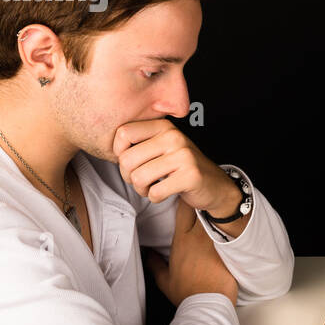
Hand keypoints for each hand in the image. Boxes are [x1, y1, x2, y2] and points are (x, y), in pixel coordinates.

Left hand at [113, 119, 238, 215]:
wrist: (214, 184)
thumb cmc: (182, 167)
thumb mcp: (162, 146)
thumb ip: (140, 142)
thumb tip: (111, 151)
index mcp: (164, 126)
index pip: (123, 133)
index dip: (119, 152)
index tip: (130, 161)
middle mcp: (173, 137)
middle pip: (127, 159)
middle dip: (129, 176)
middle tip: (141, 180)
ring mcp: (183, 156)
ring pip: (138, 177)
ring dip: (141, 189)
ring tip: (152, 187)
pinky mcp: (190, 176)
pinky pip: (155, 192)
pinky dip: (155, 198)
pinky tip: (164, 193)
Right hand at [144, 199, 237, 305]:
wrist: (208, 304)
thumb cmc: (187, 293)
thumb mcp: (165, 280)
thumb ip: (155, 264)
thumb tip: (148, 254)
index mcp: (181, 241)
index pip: (183, 209)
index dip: (187, 198)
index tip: (189, 193)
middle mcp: (198, 237)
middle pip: (202, 207)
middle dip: (204, 198)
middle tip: (207, 192)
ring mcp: (216, 241)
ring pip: (218, 215)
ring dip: (219, 208)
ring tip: (223, 200)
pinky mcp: (230, 248)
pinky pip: (232, 229)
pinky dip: (232, 222)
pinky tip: (236, 216)